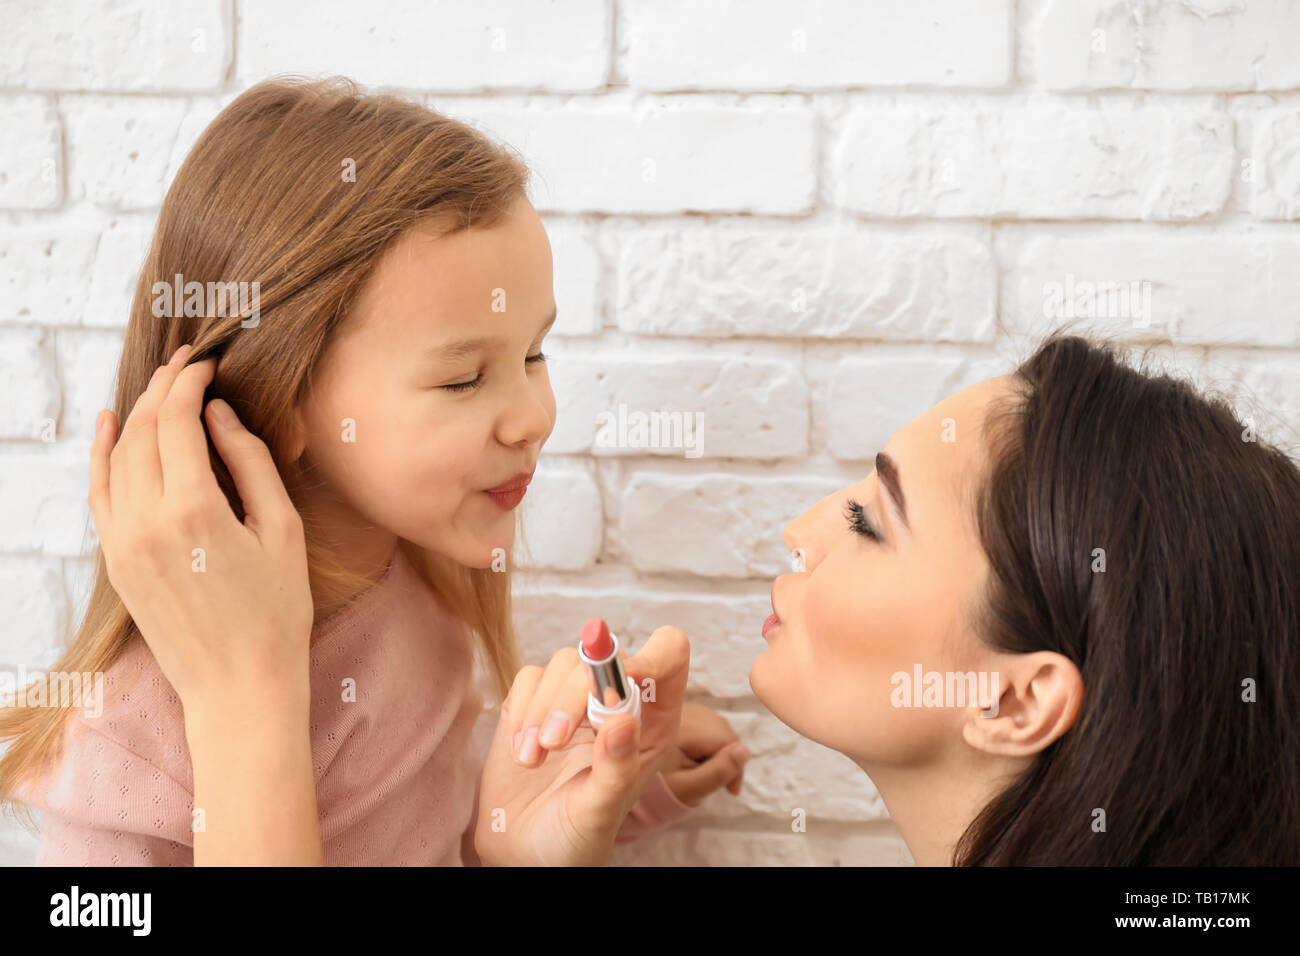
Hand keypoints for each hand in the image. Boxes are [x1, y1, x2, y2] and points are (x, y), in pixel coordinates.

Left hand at [88, 344, 314, 712]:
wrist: (239, 688)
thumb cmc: (276, 614)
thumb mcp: (283, 531)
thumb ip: (251, 464)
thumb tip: (220, 415)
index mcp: (194, 510)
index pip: (177, 420)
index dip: (190, 383)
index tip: (209, 363)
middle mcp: (146, 521)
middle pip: (141, 431)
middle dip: (163, 389)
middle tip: (188, 365)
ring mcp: (122, 543)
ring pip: (117, 457)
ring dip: (136, 414)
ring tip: (161, 388)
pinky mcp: (115, 562)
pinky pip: (99, 493)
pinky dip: (101, 454)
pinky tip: (112, 425)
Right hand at [475, 626, 689, 865]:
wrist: (523, 853)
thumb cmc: (575, 838)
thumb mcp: (602, 812)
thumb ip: (616, 769)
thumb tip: (624, 719)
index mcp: (651, 724)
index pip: (669, 660)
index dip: (653, 656)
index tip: (622, 681)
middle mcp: (615, 705)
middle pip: (605, 658)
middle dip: (574, 695)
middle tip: (554, 742)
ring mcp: (573, 702)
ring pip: (565, 662)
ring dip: (544, 708)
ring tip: (534, 758)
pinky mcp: (533, 704)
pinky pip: (529, 679)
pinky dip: (521, 711)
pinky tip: (524, 753)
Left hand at [659, 702, 748, 804]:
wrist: (630, 784)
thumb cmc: (659, 789)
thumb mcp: (689, 788)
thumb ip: (717, 771)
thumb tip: (744, 750)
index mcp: (681, 728)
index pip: (725, 738)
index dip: (735, 764)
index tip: (731, 790)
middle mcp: (680, 711)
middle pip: (722, 729)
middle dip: (726, 756)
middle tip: (718, 783)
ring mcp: (679, 709)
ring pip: (715, 725)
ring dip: (718, 748)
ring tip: (704, 771)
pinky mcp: (678, 711)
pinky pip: (704, 723)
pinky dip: (707, 741)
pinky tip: (696, 758)